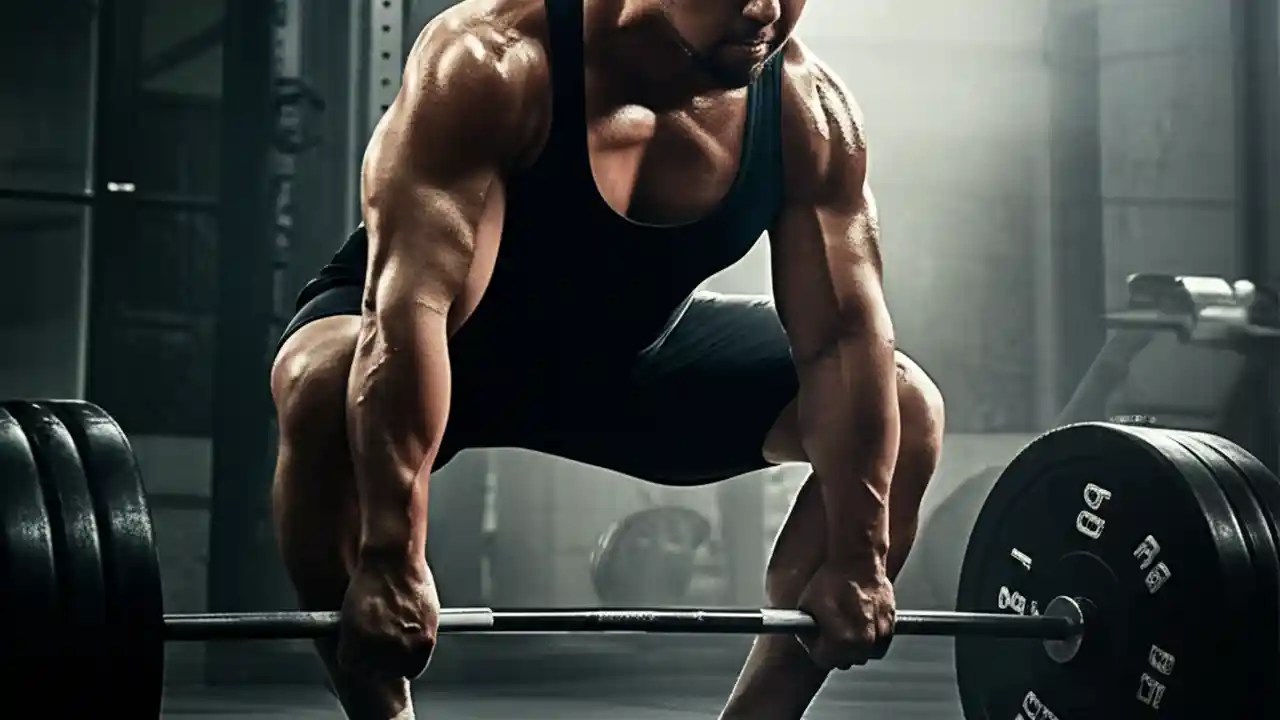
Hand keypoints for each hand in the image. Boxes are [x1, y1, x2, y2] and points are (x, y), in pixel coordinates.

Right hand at [338, 557, 439, 680]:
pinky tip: (348, 640)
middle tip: (371, 647)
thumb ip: (417, 632)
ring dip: (360, 658)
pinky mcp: (358, 637)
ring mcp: (381, 645)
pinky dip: (345, 653)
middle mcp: (404, 649)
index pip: (409, 670)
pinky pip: (348, 660)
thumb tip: (410, 640)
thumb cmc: (410, 577)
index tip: (389, 657)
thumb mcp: (426, 611)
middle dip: (378, 661)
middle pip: (385, 673)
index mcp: (423, 644)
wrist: (393, 560)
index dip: (397, 663)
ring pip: (364, 669)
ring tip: (359, 641)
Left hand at [796, 559, 894, 669]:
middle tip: (828, 635)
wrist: (858, 560)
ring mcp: (879, 633)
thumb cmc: (834, 579)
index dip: (815, 648)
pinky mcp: (891, 624)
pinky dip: (871, 639)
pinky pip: (879, 643)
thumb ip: (806, 628)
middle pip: (845, 661)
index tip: (815, 640)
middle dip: (835, 650)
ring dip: (854, 648)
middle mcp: (863, 641)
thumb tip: (806, 635)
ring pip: (864, 654)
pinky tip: (860, 626)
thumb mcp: (807, 605)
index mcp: (841, 640)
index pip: (824, 660)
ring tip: (845, 631)